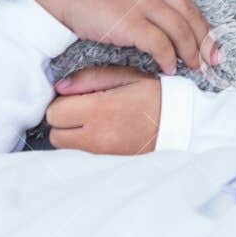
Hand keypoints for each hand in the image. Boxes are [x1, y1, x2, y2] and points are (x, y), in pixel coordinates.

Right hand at [29, 0, 218, 75]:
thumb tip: (149, 5)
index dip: (199, 21)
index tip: (208, 38)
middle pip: (188, 15)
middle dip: (204, 40)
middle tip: (212, 59)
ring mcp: (142, 1)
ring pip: (179, 31)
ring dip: (189, 52)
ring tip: (193, 67)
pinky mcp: (130, 21)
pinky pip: (159, 45)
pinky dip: (168, 59)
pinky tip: (168, 69)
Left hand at [45, 66, 161, 153]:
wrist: (180, 122)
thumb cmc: (153, 94)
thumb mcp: (125, 75)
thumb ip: (90, 78)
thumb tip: (59, 86)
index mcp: (101, 110)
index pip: (55, 113)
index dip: (61, 102)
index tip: (76, 95)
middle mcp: (97, 136)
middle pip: (55, 133)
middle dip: (63, 120)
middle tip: (83, 107)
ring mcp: (102, 152)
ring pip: (65, 146)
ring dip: (71, 132)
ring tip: (93, 119)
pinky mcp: (107, 161)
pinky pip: (80, 152)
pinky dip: (83, 142)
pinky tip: (101, 129)